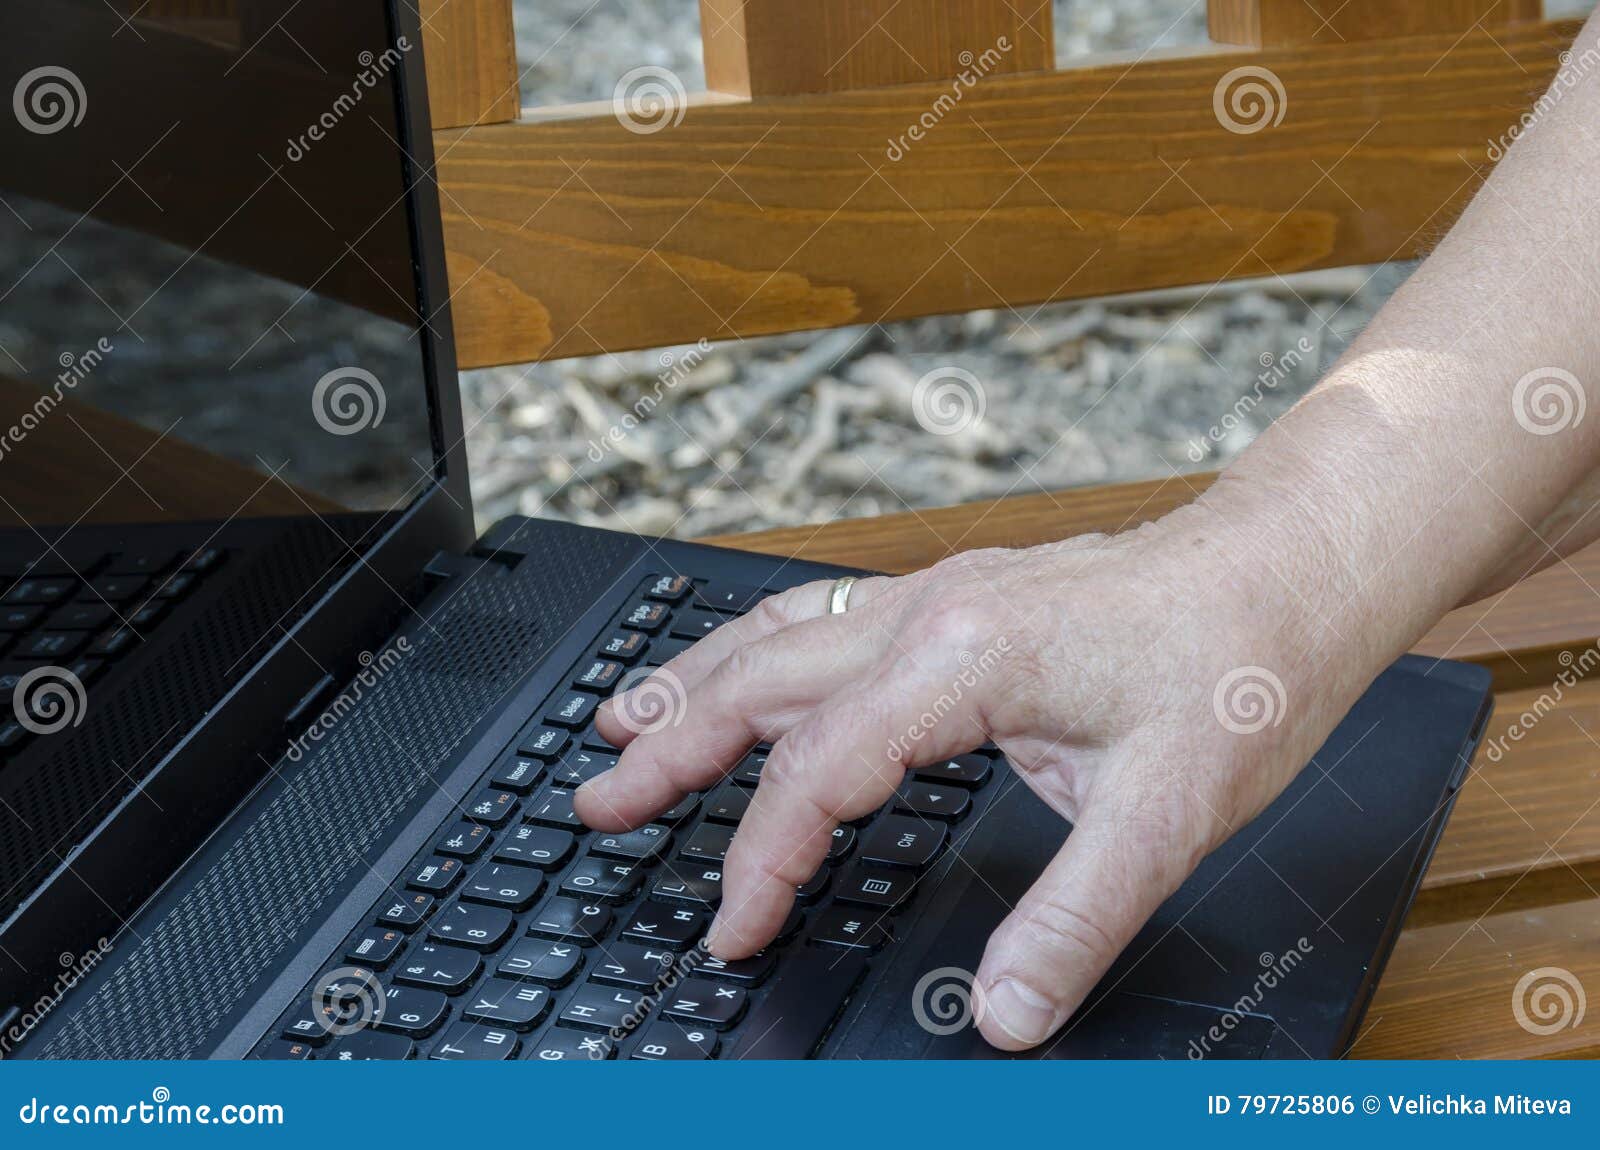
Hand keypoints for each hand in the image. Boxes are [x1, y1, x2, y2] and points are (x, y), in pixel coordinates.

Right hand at [574, 502, 1360, 1049]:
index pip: (820, 772)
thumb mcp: (1167, 816)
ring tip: (618, 727)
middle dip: (670, 750)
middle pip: (760, 683)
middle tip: (598, 807)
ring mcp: (938, 597)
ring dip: (691, 685)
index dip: (764, 861)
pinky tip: (734, 668)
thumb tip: (1009, 1015)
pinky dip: (751, 651)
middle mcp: (930, 613)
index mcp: (963, 657)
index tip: (735, 930)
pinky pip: (820, 619)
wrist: (1284, 572)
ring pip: (777, 636)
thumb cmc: (1233, 668)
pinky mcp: (955, 601)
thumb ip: (1074, 921)